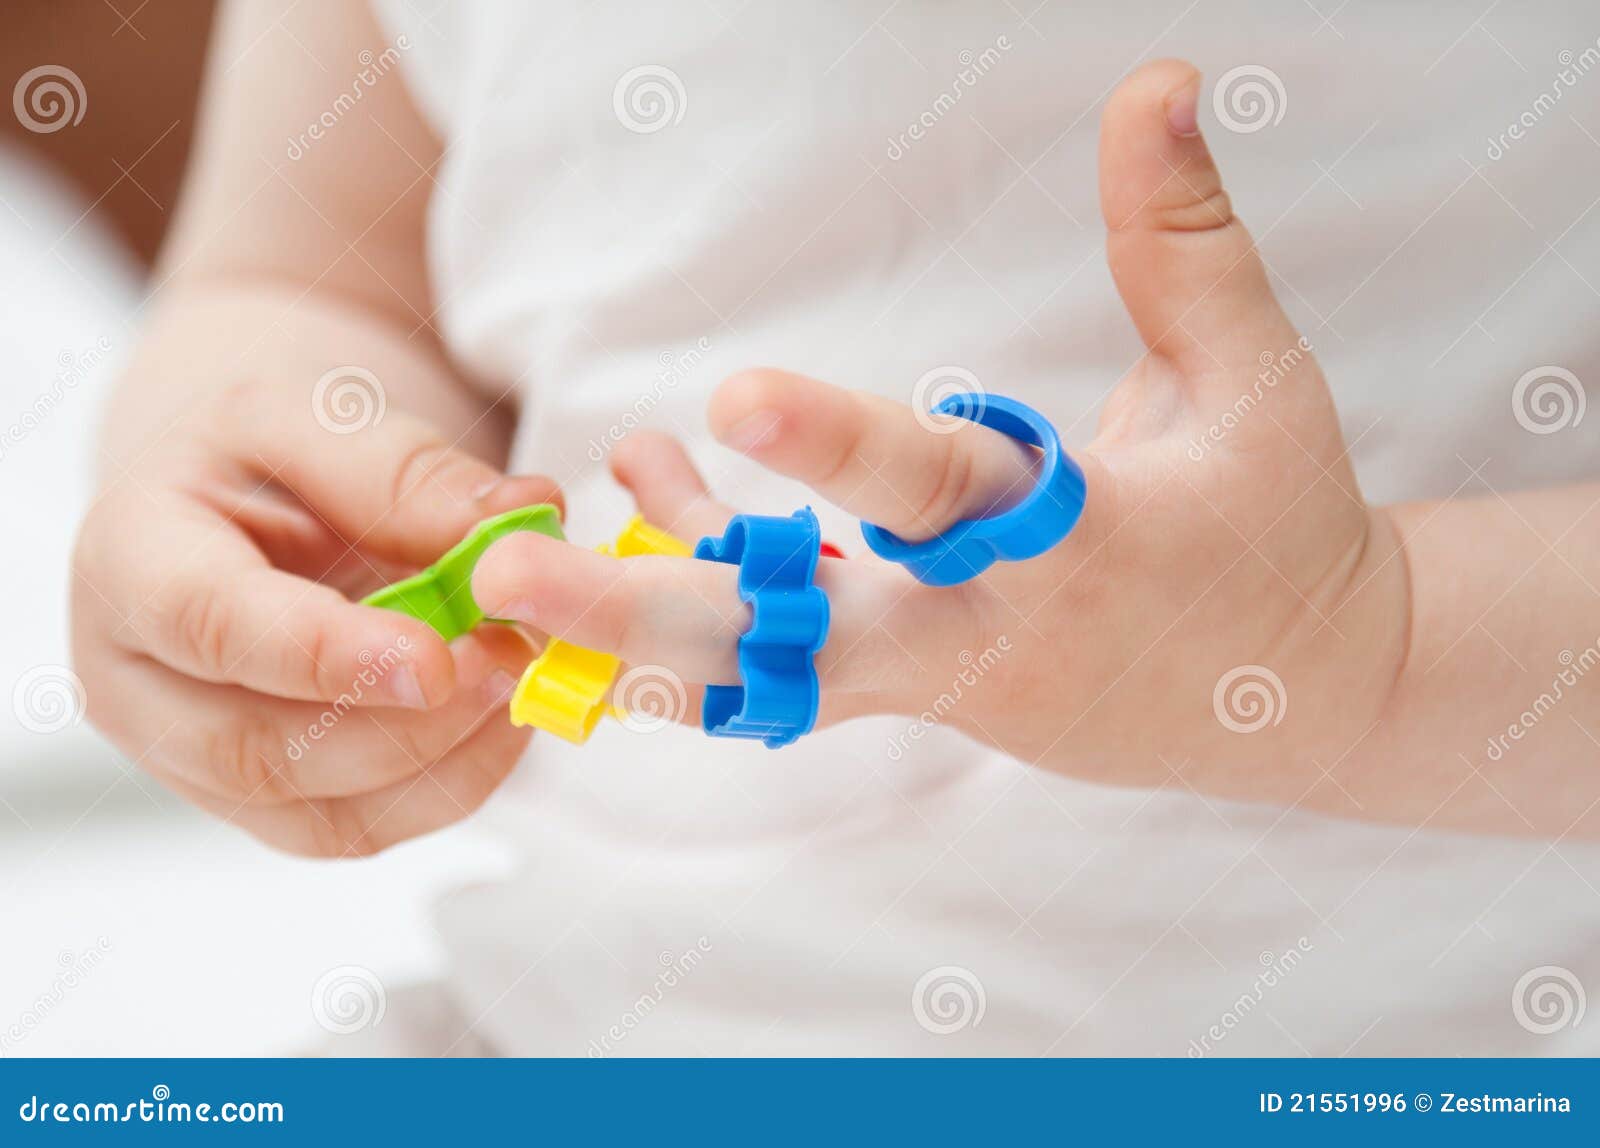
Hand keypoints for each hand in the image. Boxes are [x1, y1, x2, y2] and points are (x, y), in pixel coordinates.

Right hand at [71, 372, 559, 855]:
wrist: (245, 508)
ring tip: (517, 684)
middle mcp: (137, 683)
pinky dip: (448, 786)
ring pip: (318, 816)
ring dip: (440, 766)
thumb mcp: (317, 416)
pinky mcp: (262, 801)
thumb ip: (406, 469)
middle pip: (258, 753)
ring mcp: (193, 760)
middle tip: (508, 663)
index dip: (324, 655)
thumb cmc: (266, 461)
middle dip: (403, 726)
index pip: (209, 626)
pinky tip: (501, 720)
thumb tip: (518, 517)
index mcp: (130, 561)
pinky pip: (359, 829)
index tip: (433, 660)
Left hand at [472, 59, 1409, 810]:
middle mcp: (985, 631)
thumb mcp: (1257, 384)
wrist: (1289, 702)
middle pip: (800, 644)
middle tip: (515, 575)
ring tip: (511, 573)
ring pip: (766, 674)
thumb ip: (1185, 241)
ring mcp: (935, 678)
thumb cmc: (1279, 530)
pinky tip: (645, 487)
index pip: (944, 495)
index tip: (733, 397)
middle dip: (652, 613)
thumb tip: (1159, 81)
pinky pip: (786, 650)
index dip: (843, 450)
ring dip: (635, 628)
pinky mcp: (910, 689)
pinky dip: (707, 579)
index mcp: (1079, 548)